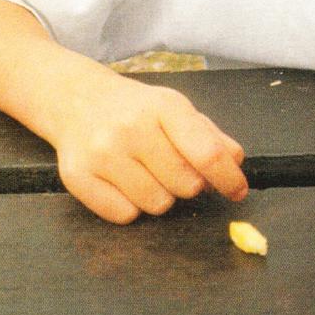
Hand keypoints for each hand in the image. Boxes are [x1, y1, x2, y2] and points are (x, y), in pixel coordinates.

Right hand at [49, 66, 247, 223]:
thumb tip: (235, 161)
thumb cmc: (136, 109)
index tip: (238, 191)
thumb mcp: (175, 108)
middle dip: (189, 184)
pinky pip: (124, 215)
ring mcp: (102, 153)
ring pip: (157, 204)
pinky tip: (123, 181)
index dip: (228, 178)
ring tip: (146, 172)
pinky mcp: (78, 177)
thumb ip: (209, 135)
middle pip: (186, 184)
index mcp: (163, 106)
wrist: (77, 99)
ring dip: (160, 195)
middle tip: (174, 168)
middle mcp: (131, 128)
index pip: (206, 153)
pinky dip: (130, 206)